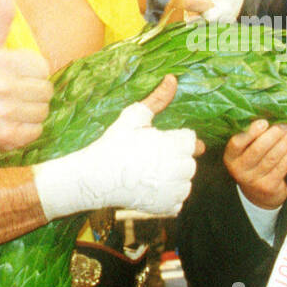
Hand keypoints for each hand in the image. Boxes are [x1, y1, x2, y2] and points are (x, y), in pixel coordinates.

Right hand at [0, 0, 52, 154]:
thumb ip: (0, 20)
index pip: (43, 67)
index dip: (33, 73)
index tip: (18, 76)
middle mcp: (2, 86)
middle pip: (46, 91)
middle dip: (35, 93)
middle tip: (16, 94)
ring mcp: (4, 113)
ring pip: (43, 112)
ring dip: (32, 112)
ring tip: (13, 109)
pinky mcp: (6, 136)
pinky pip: (36, 131)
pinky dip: (27, 130)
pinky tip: (11, 123)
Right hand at [32, 75, 200, 219]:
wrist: (95, 178)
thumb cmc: (114, 145)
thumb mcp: (134, 117)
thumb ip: (157, 99)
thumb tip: (173, 79)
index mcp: (176, 145)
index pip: (191, 141)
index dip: (175, 141)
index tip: (158, 143)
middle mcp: (180, 169)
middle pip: (190, 162)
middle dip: (175, 159)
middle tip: (151, 159)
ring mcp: (175, 190)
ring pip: (186, 182)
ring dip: (174, 179)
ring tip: (150, 174)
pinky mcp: (168, 207)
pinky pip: (178, 201)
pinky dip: (168, 197)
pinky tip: (150, 189)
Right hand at [224, 119, 286, 209]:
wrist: (259, 194)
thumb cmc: (254, 163)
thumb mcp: (246, 152)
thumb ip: (253, 137)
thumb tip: (274, 117)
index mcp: (231, 157)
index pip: (236, 143)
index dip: (250, 132)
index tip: (264, 122)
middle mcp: (239, 169)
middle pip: (257, 150)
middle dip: (273, 135)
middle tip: (285, 125)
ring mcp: (253, 180)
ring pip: (272, 158)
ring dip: (286, 142)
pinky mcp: (268, 186)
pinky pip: (282, 167)